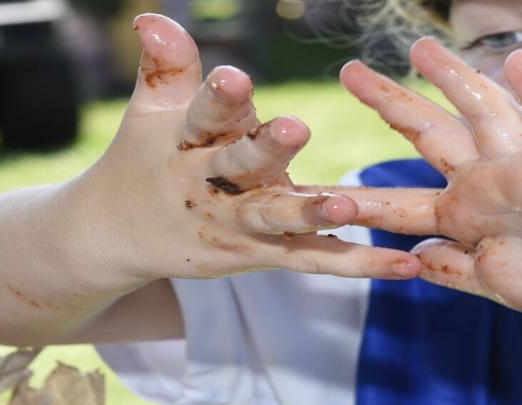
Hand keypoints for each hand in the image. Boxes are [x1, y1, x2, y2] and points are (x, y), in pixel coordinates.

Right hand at [77, 14, 422, 284]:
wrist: (117, 235)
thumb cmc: (149, 157)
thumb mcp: (153, 109)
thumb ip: (166, 65)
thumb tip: (153, 17)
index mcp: (187, 141)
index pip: (202, 114)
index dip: (219, 97)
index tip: (236, 77)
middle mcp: (210, 185)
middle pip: (240, 166)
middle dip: (266, 149)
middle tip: (295, 127)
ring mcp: (237, 225)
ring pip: (278, 219)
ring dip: (312, 213)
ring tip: (347, 206)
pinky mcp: (262, 256)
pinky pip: (316, 260)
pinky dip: (359, 263)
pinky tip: (404, 263)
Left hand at [334, 38, 521, 317]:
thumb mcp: (502, 287)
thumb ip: (455, 272)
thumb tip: (411, 258)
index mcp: (469, 215)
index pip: (401, 203)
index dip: (358, 201)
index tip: (306, 193)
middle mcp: (491, 182)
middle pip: (431, 135)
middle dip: (390, 106)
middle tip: (349, 73)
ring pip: (484, 113)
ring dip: (456, 78)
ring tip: (424, 47)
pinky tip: (521, 61)